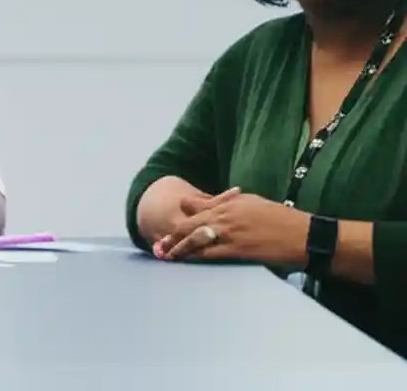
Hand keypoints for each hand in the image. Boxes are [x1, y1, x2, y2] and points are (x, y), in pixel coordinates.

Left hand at [154, 193, 309, 267]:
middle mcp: (225, 215)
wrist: (305, 235)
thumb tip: (211, 203)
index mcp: (229, 203)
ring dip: (178, 249)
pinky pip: (209, 255)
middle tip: (160, 246)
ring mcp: (230, 233)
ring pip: (195, 240)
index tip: (169, 227)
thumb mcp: (252, 203)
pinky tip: (185, 263)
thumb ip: (227, 203)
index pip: (194, 208)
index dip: (180, 218)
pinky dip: (195, 258)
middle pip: (189, 225)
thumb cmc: (282, 219)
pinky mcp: (237, 250)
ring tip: (165, 256)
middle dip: (172, 236)